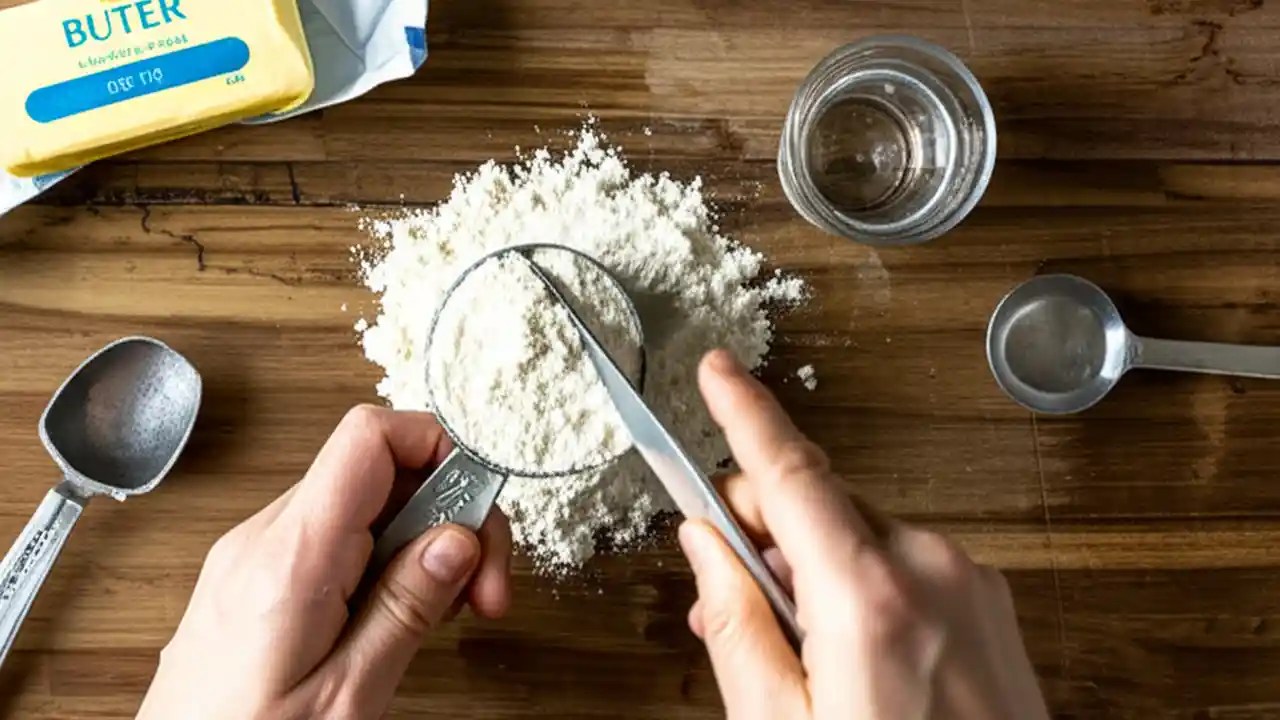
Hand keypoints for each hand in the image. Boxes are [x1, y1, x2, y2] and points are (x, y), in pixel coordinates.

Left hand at [138, 406, 512, 719]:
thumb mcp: (349, 694)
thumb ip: (406, 608)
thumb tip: (458, 536)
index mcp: (292, 556)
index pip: (370, 436)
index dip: (439, 448)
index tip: (480, 512)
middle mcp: (265, 537)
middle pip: (381, 470)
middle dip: (448, 517)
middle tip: (485, 592)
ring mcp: (255, 553)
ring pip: (364, 503)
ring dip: (421, 543)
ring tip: (444, 615)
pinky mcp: (255, 575)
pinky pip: (336, 536)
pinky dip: (384, 561)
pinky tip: (399, 615)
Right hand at [679, 350, 1048, 719]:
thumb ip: (734, 625)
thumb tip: (705, 545)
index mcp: (869, 595)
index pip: (789, 474)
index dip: (743, 413)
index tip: (716, 370)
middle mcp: (928, 567)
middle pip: (815, 505)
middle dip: (761, 535)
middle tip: (724, 597)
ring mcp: (967, 579)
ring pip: (854, 534)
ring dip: (809, 568)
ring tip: (791, 647)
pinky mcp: (986, 597)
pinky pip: (898, 561)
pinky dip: (856, 583)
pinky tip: (844, 646)